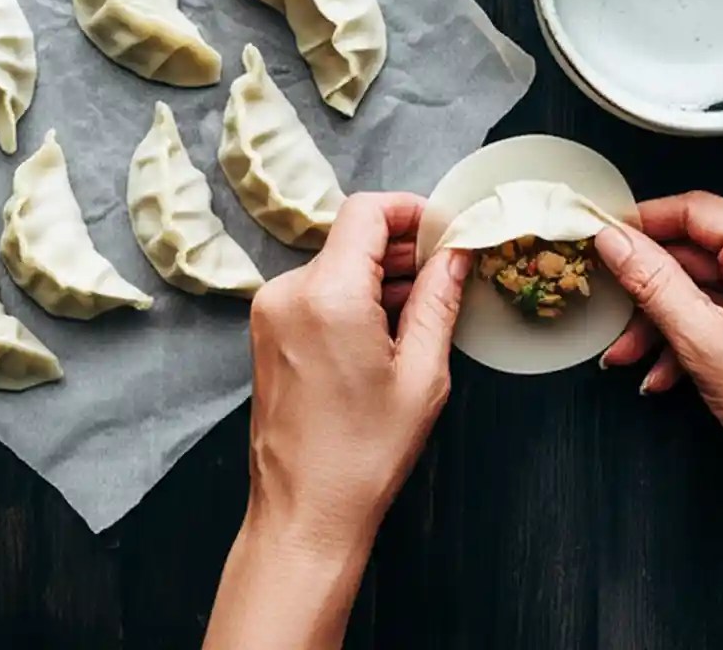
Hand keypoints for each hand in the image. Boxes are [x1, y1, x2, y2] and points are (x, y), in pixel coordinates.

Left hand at [247, 191, 471, 552]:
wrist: (304, 512)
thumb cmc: (363, 454)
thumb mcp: (421, 374)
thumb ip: (439, 301)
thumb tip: (456, 255)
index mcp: (328, 295)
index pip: (367, 211)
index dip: (411, 211)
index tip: (444, 229)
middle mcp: (289, 293)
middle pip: (351, 237)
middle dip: (402, 246)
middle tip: (447, 271)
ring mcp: (271, 313)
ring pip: (336, 265)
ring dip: (379, 275)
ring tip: (423, 309)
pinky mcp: (267, 334)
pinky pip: (317, 293)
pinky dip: (354, 297)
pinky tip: (388, 330)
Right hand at [596, 191, 722, 502]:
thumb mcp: (702, 342)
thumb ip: (652, 282)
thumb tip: (613, 240)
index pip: (695, 211)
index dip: (641, 226)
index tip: (601, 243)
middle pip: (702, 252)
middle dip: (652, 293)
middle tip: (612, 321)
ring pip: (715, 284)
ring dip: (670, 321)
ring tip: (633, 360)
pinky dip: (703, 331)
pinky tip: (670, 371)